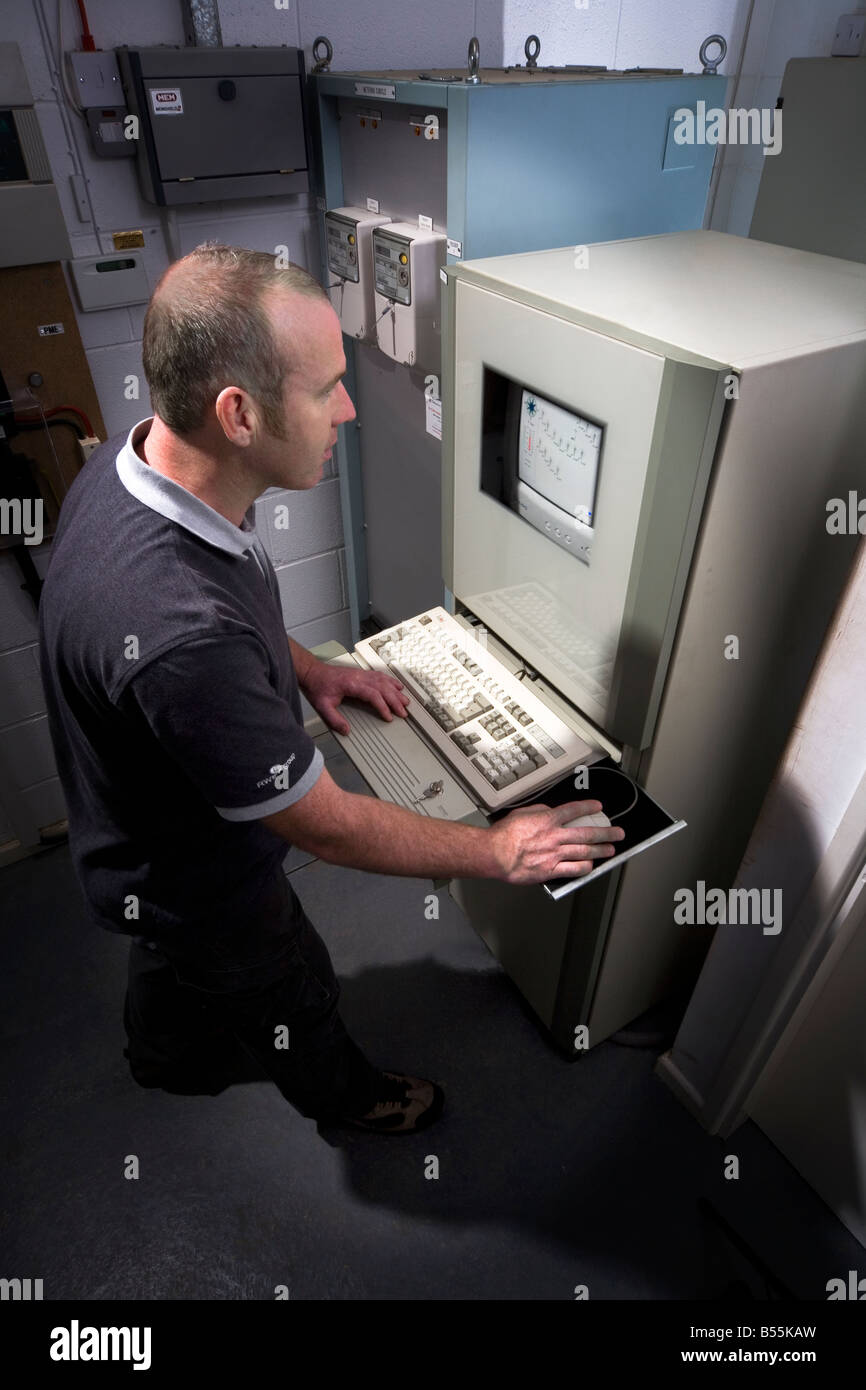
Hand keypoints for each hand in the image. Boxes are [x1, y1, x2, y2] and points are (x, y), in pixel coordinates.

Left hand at [302, 660, 409, 735]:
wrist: (313, 672)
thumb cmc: (318, 687)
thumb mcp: (322, 706)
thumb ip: (334, 720)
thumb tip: (346, 731)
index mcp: (351, 684)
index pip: (373, 695)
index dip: (383, 706)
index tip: (389, 716)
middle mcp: (359, 677)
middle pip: (383, 688)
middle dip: (395, 701)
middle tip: (403, 712)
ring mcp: (361, 674)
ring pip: (384, 681)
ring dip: (396, 691)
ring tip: (405, 701)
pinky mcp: (361, 673)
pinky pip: (380, 675)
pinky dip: (391, 681)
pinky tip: (397, 686)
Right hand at [491, 800, 624, 885]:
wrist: (494, 854)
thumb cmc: (503, 836)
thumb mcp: (521, 813)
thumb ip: (539, 812)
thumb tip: (550, 812)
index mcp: (547, 820)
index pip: (574, 811)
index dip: (588, 808)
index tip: (598, 807)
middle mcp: (555, 837)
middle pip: (587, 833)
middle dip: (606, 833)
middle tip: (617, 833)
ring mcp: (555, 854)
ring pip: (585, 851)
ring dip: (601, 850)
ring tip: (610, 850)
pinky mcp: (551, 870)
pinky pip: (574, 870)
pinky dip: (585, 867)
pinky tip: (591, 866)